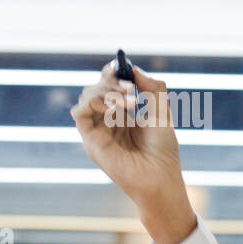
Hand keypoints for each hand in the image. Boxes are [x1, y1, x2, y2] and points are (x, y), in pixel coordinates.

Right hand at [70, 61, 193, 230]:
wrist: (160, 177)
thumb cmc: (162, 150)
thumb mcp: (162, 112)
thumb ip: (152, 88)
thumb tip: (134, 69)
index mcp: (122, 114)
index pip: (108, 86)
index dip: (111, 73)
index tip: (120, 65)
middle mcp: (106, 122)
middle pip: (96, 88)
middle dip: (112, 82)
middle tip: (131, 89)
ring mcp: (97, 131)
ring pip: (87, 97)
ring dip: (107, 92)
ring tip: (129, 102)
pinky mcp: (91, 142)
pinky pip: (80, 114)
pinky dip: (94, 103)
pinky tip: (114, 109)